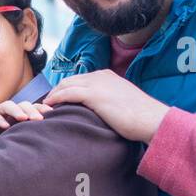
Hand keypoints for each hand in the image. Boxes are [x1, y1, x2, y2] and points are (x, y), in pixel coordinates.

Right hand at [0, 100, 51, 138]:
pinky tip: (4, 125)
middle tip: (42, 119)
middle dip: (34, 111)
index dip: (43, 111)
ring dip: (18, 111)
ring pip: (9, 106)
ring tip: (25, 118)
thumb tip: (40, 159)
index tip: (56, 116)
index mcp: (16, 117)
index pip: (32, 110)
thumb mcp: (7, 140)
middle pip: (24, 105)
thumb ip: (20, 143)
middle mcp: (8, 112)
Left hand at [43, 70, 168, 142]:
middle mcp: (100, 76)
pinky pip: (68, 93)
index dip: (66, 88)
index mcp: (107, 76)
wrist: (150, 119)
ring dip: (53, 95)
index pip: (80, 79)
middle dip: (56, 90)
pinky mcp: (94, 95)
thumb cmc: (140, 116)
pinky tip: (49, 106)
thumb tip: (101, 111)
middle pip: (70, 80)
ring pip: (66, 85)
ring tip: (45, 106)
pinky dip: (56, 99)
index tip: (57, 99)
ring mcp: (97, 84)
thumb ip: (108, 101)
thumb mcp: (121, 102)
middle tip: (47, 103)